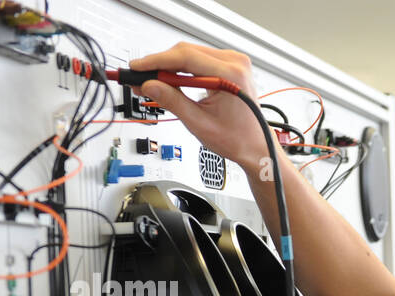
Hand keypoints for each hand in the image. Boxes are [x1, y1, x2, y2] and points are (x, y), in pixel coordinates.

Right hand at [128, 43, 271, 167]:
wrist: (256, 145)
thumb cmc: (238, 139)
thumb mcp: (199, 123)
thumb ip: (172, 101)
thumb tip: (149, 85)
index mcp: (231, 75)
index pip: (185, 57)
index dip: (157, 61)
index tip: (138, 68)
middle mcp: (235, 63)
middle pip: (186, 52)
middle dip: (161, 65)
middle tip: (141, 78)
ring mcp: (234, 62)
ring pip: (191, 53)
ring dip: (170, 66)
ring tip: (154, 83)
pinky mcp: (230, 66)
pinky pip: (199, 59)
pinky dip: (183, 68)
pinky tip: (171, 80)